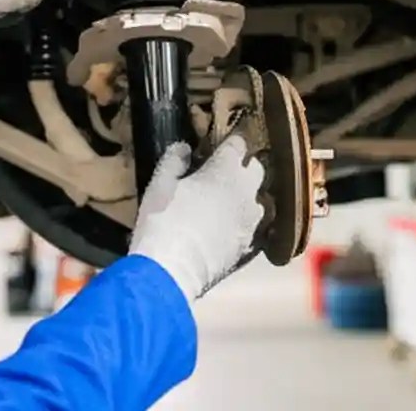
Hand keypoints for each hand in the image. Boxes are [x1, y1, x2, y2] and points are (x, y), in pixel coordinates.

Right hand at [128, 136, 265, 301]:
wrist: (172, 271)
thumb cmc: (163, 220)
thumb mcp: (160, 183)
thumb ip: (174, 160)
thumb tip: (184, 149)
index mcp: (227, 170)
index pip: (238, 144)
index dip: (229, 143)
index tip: (218, 146)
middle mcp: (247, 192)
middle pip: (256, 170)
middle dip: (242, 168)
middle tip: (220, 174)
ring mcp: (251, 221)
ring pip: (256, 200)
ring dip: (244, 197)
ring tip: (223, 203)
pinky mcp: (249, 246)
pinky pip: (250, 226)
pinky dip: (240, 223)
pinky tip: (223, 229)